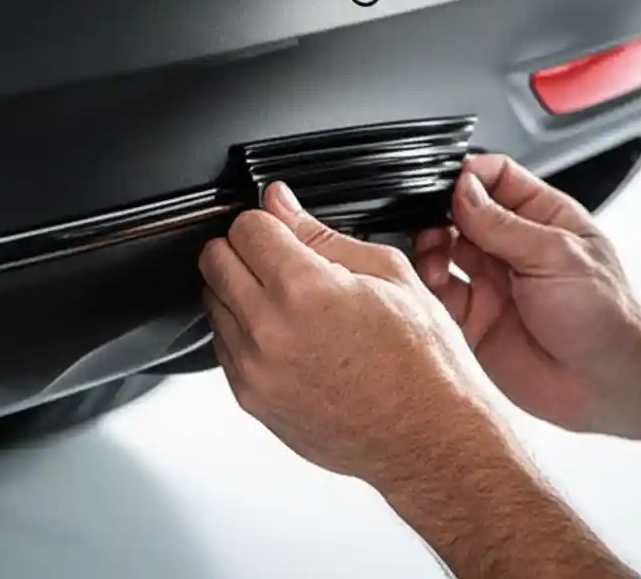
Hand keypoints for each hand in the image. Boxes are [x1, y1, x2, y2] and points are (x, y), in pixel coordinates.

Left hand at [198, 183, 501, 489]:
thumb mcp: (388, 274)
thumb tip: (280, 202)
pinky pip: (223, 347)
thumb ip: (321, 235)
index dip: (267, 222)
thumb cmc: (422, 362)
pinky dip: (245, 334)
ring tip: (292, 307)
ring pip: (212, 302)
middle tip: (281, 262)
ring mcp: (253, 369)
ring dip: (239, 293)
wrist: (429, 437)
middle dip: (243, 251)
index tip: (283, 232)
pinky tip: (289, 339)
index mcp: (303, 289)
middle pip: (214, 260)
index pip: (245, 226)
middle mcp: (268, 329)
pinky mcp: (250, 399)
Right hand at [414, 155, 640, 433]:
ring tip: (436, 261)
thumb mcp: (555, 255)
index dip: (470, 175)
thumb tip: (463, 189)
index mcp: (542, 219)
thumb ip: (503, 224)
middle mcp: (512, 247)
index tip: (451, 184)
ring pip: (442, 249)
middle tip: (434, 225)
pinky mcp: (474, 318)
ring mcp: (491, 281)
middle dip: (439, 213)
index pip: (496, 177)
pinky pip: (437, 294)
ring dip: (430, 248)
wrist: (605, 384)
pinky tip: (433, 285)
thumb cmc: (603, 318)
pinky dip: (425, 286)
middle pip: (460, 212)